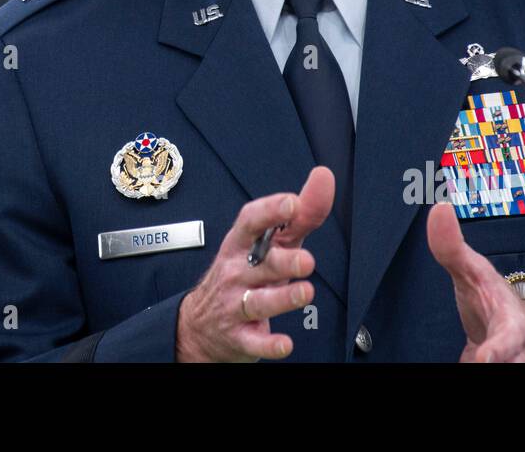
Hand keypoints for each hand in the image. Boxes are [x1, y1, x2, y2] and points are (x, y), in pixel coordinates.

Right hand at [176, 167, 333, 361]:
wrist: (200, 324)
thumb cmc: (243, 273)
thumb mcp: (268, 243)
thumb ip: (300, 215)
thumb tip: (324, 179)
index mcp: (242, 244)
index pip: (251, 222)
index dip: (270, 211)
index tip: (291, 203)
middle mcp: (238, 272)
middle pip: (260, 264)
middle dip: (283, 261)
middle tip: (306, 260)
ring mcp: (236, 304)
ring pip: (258, 301)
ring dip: (282, 299)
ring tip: (305, 292)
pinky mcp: (240, 336)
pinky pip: (254, 342)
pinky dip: (268, 344)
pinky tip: (283, 343)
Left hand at [426, 202, 524, 361]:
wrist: (516, 328)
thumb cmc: (493, 299)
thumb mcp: (474, 272)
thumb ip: (452, 248)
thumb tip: (439, 210)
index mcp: (511, 324)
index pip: (508, 339)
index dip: (497, 350)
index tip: (483, 358)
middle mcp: (514, 351)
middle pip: (509, 363)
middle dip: (497, 363)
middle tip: (479, 362)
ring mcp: (507, 364)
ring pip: (501, 370)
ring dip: (478, 369)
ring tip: (470, 362)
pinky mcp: (495, 372)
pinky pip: (481, 375)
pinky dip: (468, 369)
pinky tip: (461, 364)